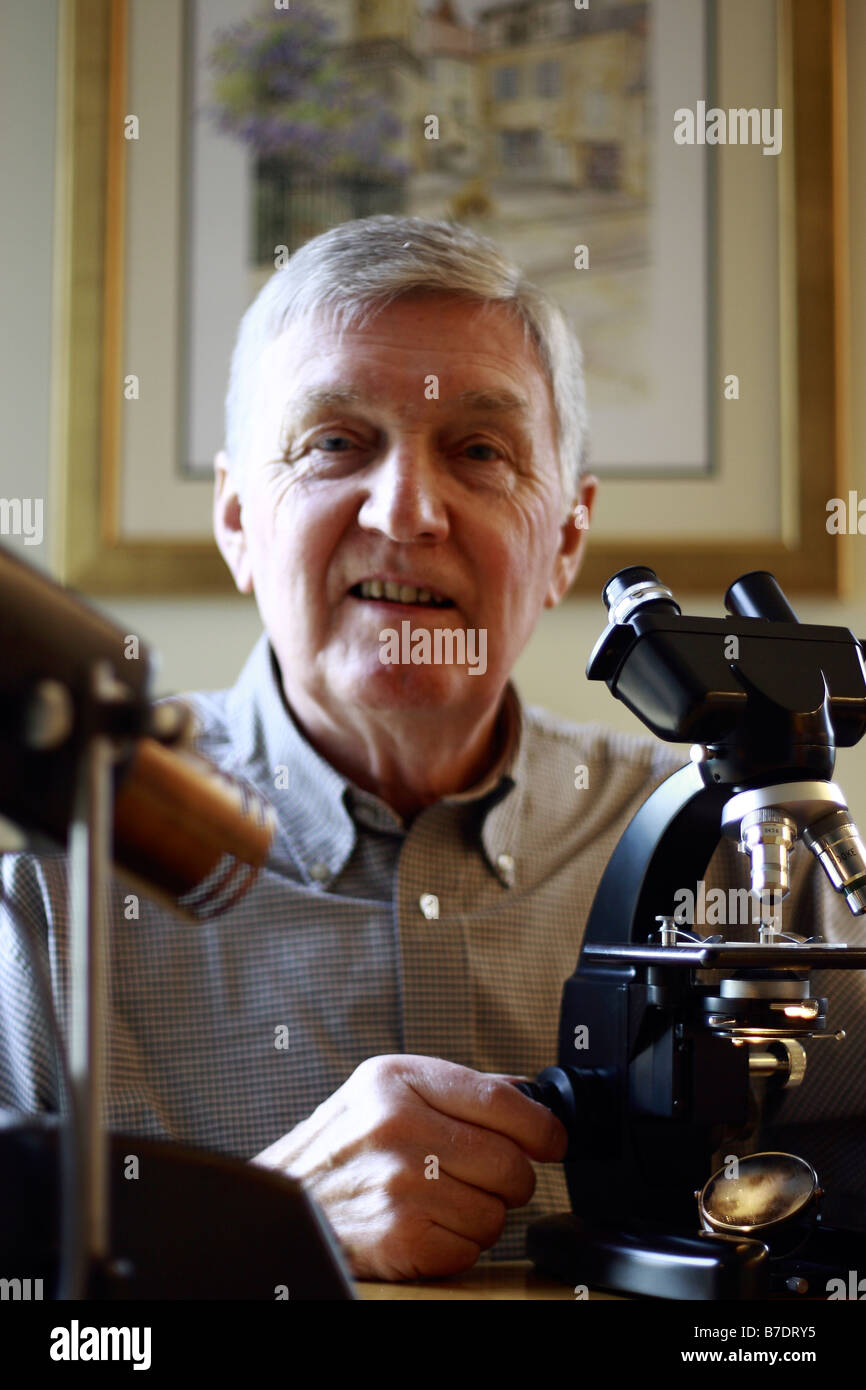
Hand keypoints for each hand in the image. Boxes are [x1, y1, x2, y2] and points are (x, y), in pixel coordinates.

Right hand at [251, 1053, 567, 1280]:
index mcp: (396, 1081)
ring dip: (479, 1213)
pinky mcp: (402, 1235)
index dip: (541, 1126)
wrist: (287, 1202)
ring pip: (497, 1211)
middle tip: (476, 1175)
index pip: (501, 1100)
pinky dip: (457, 1244)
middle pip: (510, 1161)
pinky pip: (472, 1247)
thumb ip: (457, 1089)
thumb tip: (529, 1096)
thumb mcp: (385, 1090)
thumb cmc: (341, 1146)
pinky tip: (425, 1225)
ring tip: (438, 1199)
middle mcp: (398, 1127)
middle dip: (506, 1176)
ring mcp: (401, 1184)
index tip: (551, 1139)